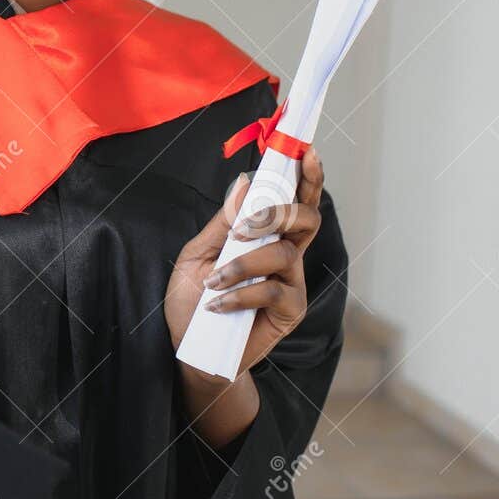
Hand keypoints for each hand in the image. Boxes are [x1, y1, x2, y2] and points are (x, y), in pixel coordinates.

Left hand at [165, 148, 325, 375]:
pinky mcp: (290, 312)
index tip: (307, 150)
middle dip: (278, 213)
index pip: (294, 199)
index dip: (307, 175)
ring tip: (213, 282)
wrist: (190, 348)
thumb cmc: (192, 299)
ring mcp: (292, 283)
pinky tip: (217, 306)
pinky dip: (241, 294)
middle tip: (242, 229)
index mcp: (266, 234)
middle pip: (307, 218)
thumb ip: (223, 222)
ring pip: (285, 254)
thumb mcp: (197, 254)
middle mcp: (286, 253)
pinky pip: (274, 292)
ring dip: (244, 264)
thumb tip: (245, 183)